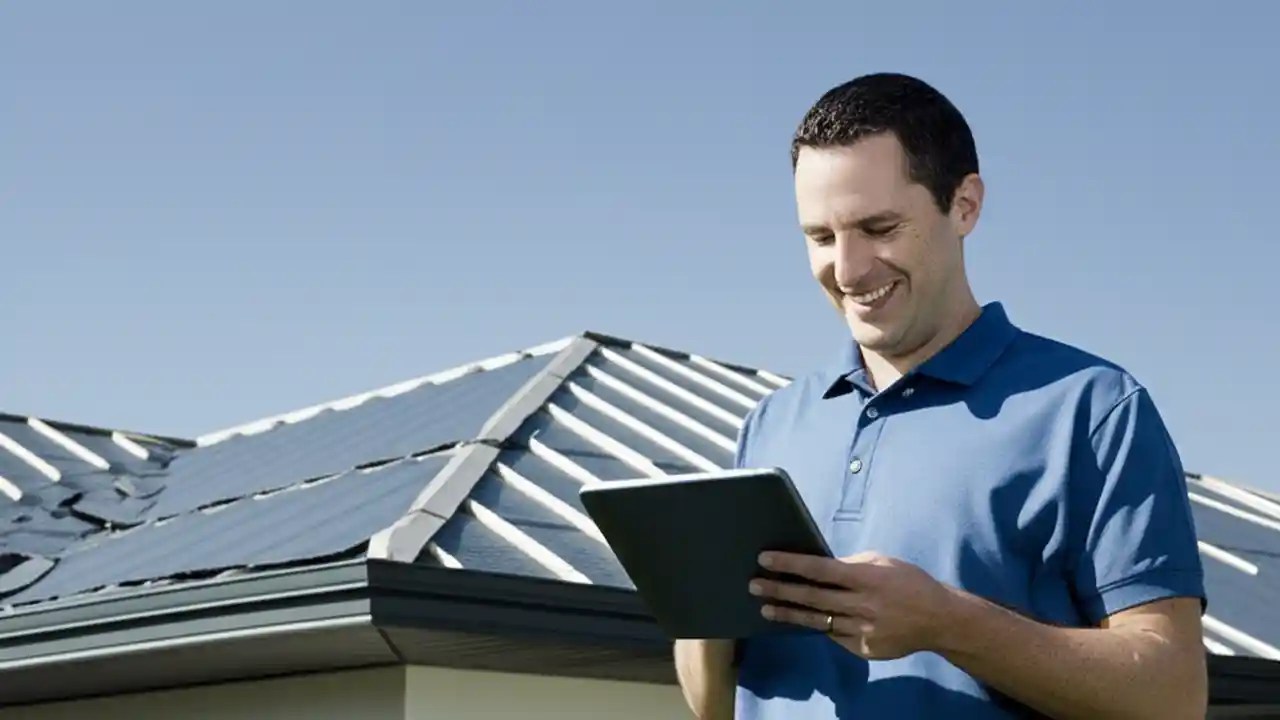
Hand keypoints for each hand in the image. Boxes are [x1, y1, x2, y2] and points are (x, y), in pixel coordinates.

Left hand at [749, 550, 955, 659]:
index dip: (790, 564)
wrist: (939, 620)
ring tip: (766, 608)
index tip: (765, 560)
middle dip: (780, 590)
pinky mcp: (864, 650)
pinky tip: (799, 620)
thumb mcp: (883, 562)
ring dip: (790, 614)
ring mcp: (862, 631)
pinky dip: (818, 627)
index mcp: (866, 578)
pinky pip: (835, 636)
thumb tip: (821, 566)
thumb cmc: (909, 582)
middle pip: (812, 597)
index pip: (820, 569)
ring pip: (818, 621)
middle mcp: (862, 605)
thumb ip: (852, 565)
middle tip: (754, 585)